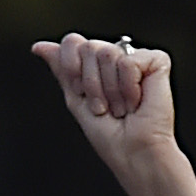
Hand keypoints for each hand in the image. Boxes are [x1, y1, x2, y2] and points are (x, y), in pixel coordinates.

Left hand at [33, 32, 177, 173]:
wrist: (133, 152)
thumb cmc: (109, 135)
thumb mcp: (76, 99)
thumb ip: (62, 70)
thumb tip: (39, 47)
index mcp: (97, 64)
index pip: (72, 43)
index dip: (71, 68)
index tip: (80, 94)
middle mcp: (117, 55)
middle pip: (89, 47)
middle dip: (91, 84)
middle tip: (104, 106)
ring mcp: (137, 57)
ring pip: (108, 53)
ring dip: (110, 91)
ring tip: (121, 107)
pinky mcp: (157, 60)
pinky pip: (128, 61)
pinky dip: (128, 88)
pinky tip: (137, 101)